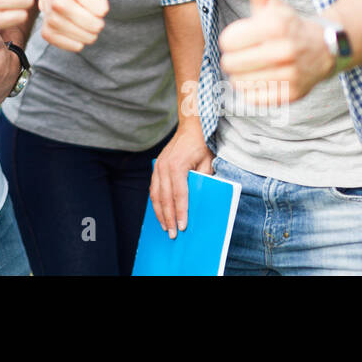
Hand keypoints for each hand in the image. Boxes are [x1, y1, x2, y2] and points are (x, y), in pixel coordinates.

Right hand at [39, 0, 108, 51]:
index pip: (100, 8)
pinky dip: (76, 41)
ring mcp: (50, 18)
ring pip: (84, 38)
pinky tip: (75, 30)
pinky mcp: (46, 32)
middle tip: (93, 15)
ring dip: (88, 33)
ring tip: (85, 22)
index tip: (99, 3)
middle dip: (98, 22)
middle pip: (94, 25)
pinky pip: (71, 45)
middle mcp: (56, 1)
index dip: (102, 7)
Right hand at [149, 120, 213, 238]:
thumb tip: (202, 199)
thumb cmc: (201, 145)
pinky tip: (160, 212)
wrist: (190, 128)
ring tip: (165, 227)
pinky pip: (153, 188)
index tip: (183, 227)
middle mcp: (164, 167)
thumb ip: (204, 180)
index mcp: (177, 166)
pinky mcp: (156, 167)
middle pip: (164, 198)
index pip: (179, 195)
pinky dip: (156, 202)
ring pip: (155, 194)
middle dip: (168, 217)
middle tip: (172, 233)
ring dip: (159, 212)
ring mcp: (158, 166)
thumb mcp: (208, 162)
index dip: (180, 212)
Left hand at [219, 0, 332, 103]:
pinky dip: (253, 91)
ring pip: (240, 82)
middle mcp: (284, 51)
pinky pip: (253, 99)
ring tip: (255, 66)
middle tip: (247, 54)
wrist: (326, 49)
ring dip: (242, 75)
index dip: (230, 40)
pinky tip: (264, 78)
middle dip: (233, 59)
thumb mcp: (272, 4)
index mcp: (274, 27)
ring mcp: (290, 74)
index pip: (227, 41)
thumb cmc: (288, 25)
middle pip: (230, 64)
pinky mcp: (293, 94)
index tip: (242, 38)